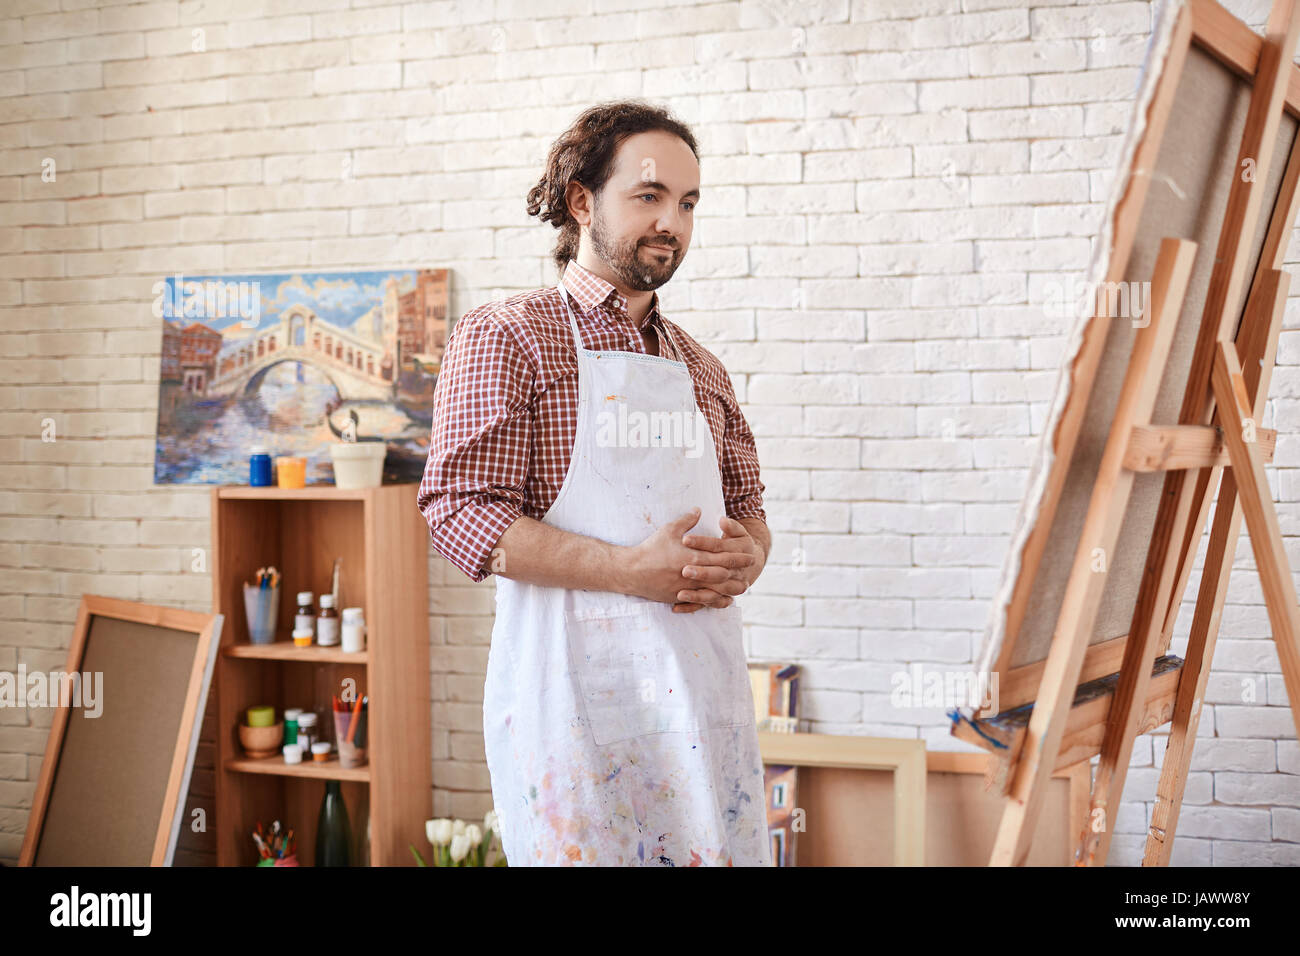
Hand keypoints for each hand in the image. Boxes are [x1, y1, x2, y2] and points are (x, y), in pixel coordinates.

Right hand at [623, 508, 755, 611]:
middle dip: (740, 571)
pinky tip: (723, 600)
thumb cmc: (651, 549)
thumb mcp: (669, 530)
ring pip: (716, 591)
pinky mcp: (680, 597)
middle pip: (724, 575)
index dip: (739, 556)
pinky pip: (702, 602)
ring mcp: (688, 588)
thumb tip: (699, 510)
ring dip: (731, 589)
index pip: (723, 557)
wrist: (632, 571)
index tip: (750, 554)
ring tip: (743, 586)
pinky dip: (715, 601)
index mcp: (694, 557)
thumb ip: (687, 520)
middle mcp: (694, 575)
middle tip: (751, 569)